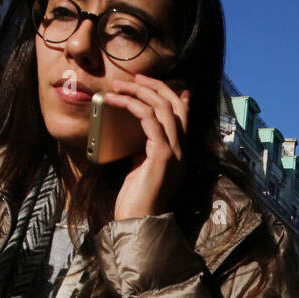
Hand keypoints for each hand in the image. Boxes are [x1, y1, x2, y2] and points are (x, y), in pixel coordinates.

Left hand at [105, 75, 189, 218]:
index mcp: (179, 151)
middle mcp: (182, 149)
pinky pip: (149, 120)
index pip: (182, 112)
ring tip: (118, 85)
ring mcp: (175, 151)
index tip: (147, 81)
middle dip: (154, 85)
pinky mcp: (163, 155)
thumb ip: (145, 146)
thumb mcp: (142, 165)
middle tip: (132, 77)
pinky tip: (116, 100)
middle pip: (175, 103)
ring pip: (163, 107)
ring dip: (139, 91)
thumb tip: (138, 128)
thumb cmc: (137, 198)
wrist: (139, 220)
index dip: (168, 92)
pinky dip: (132, 104)